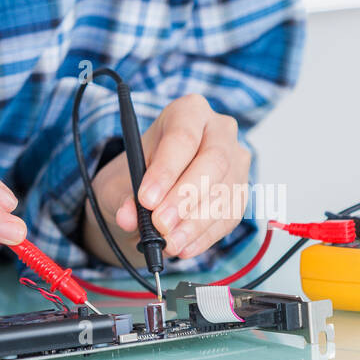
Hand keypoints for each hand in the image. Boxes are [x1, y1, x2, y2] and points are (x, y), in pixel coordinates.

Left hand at [85, 93, 250, 260]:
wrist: (151, 192)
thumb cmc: (136, 175)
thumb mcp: (118, 182)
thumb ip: (122, 197)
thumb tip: (128, 217)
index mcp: (188, 112)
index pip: (183, 137)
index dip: (166, 170)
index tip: (146, 199)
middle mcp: (219, 130)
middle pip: (213, 161)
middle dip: (185, 197)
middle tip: (160, 225)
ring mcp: (236, 161)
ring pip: (225, 192)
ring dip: (196, 223)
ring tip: (168, 243)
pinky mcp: (241, 191)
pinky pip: (230, 215)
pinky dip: (205, 236)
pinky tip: (184, 247)